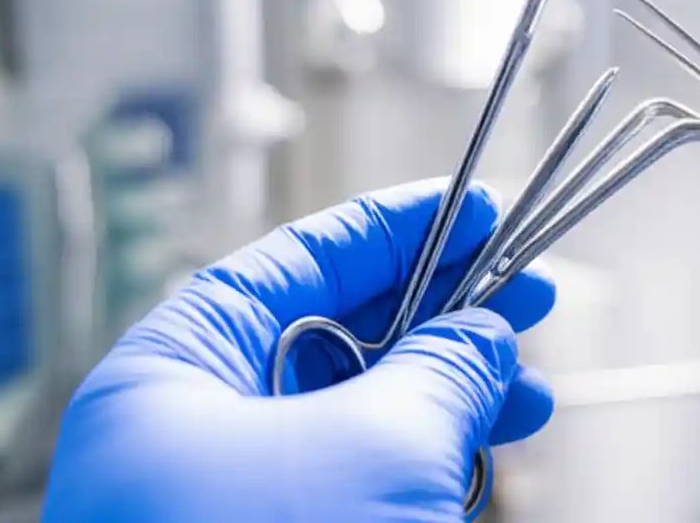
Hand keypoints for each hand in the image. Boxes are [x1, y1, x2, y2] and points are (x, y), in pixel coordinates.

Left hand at [44, 179, 556, 521]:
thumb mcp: (377, 449)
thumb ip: (440, 371)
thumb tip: (487, 337)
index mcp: (171, 377)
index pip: (296, 261)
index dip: (397, 225)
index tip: (475, 206)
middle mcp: (193, 432)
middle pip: (338, 332)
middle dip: (443, 309)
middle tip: (524, 284)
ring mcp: (236, 499)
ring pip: (363, 410)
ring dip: (454, 387)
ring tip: (529, 375)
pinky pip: (368, 474)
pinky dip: (435, 450)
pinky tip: (493, 433)